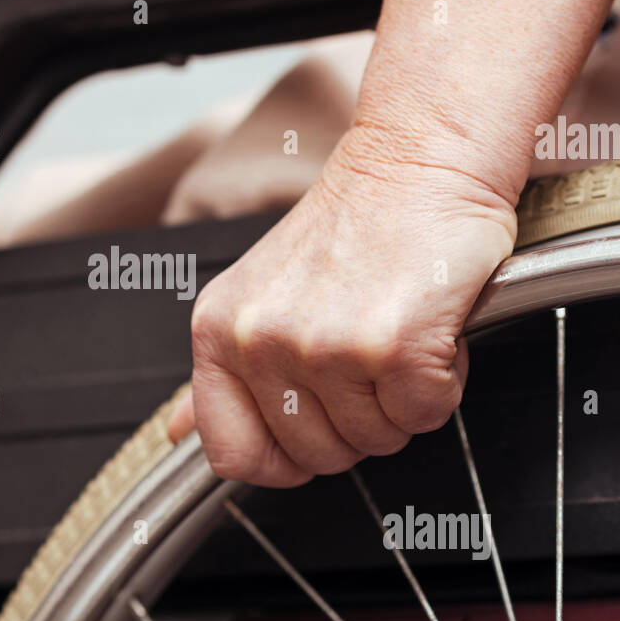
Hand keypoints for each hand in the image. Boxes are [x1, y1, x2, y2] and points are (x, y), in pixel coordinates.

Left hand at [166, 124, 517, 486]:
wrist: (418, 160)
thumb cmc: (351, 227)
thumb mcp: (257, 294)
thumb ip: (220, 373)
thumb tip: (176, 435)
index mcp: (218, 330)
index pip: (229, 453)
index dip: (281, 460)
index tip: (312, 433)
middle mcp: (259, 341)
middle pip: (316, 456)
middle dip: (358, 419)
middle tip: (367, 352)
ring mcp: (323, 347)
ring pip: (377, 441)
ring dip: (403, 399)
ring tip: (396, 329)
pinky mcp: (391, 347)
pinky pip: (425, 415)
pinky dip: (443, 381)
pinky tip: (429, 327)